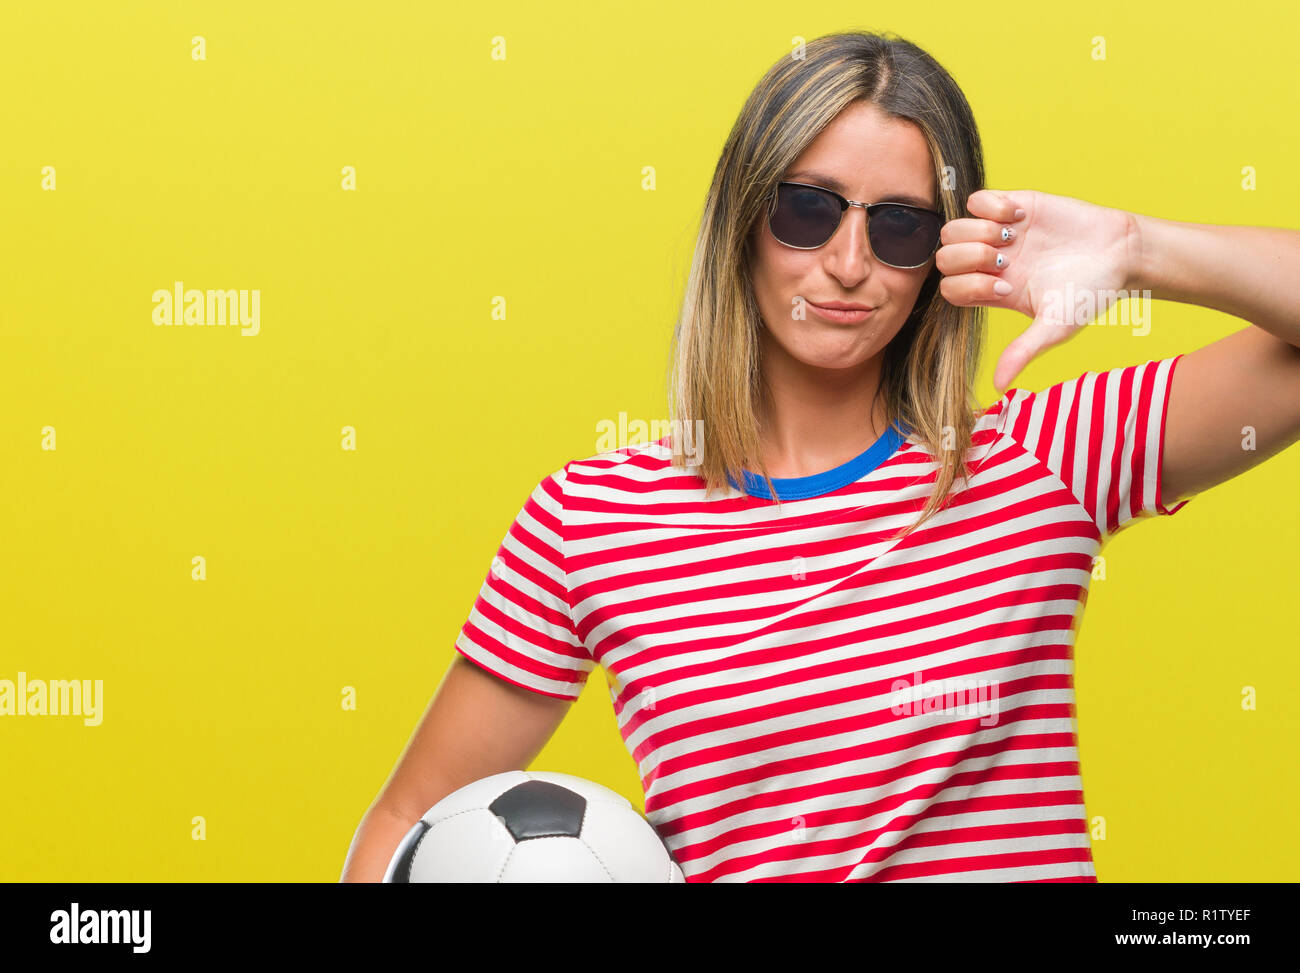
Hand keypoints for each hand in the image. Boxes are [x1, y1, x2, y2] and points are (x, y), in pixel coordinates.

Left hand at [935, 189, 1137, 391]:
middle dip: (968, 258)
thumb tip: (997, 386)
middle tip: (1005, 260)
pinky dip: (991, 206)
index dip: (968, 287)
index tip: (1005, 286)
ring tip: (1012, 235)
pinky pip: (977, 199)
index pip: (951, 289)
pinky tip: (1019, 216)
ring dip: (977, 231)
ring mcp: (998, 233)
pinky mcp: (1013, 205)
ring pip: (953, 228)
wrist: (1122, 253)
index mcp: (992, 291)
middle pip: (943, 258)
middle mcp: (988, 263)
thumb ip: (1024, 351)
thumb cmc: (1090, 294)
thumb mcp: (1056, 327)